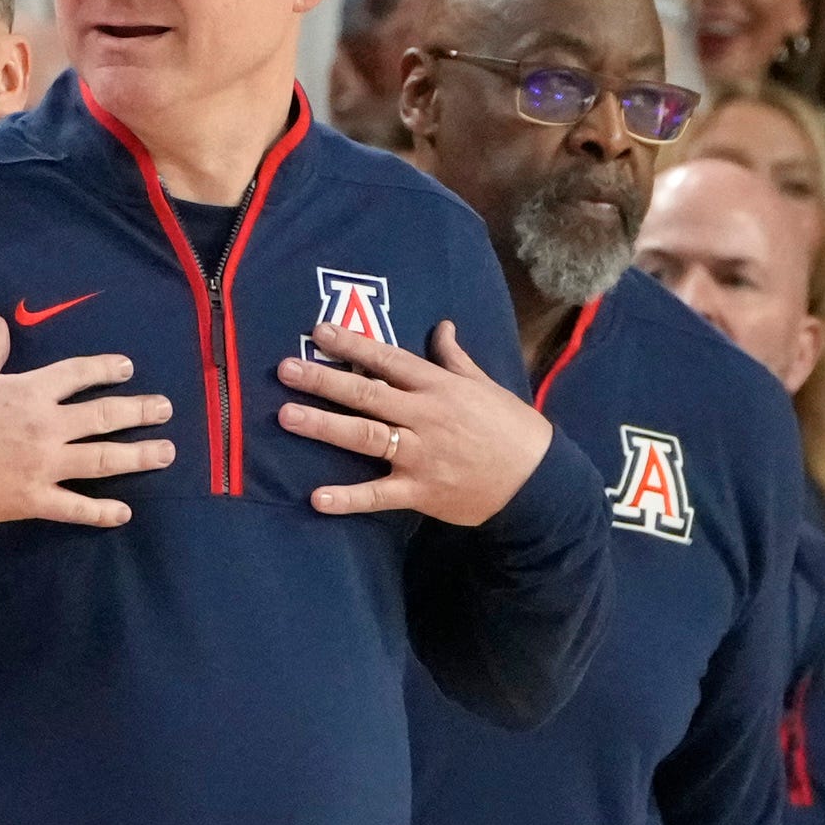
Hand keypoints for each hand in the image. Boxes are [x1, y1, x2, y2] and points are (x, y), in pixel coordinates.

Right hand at [0, 318, 175, 527]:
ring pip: (102, 459)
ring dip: (138, 455)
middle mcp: (45, 427)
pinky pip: (75, 507)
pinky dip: (101, 512)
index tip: (126, 368)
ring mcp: (43, 465)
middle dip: (139, 410)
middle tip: (165, 409)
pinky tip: (123, 513)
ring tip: (166, 452)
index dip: (105, 368)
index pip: (78, 374)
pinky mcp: (34, 500)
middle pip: (103, 415)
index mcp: (28, 392)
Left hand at [276, 320, 554, 525]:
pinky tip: (316, 498)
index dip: (352, 345)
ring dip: (324, 426)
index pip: (387, 359)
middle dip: (323, 381)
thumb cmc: (511, 428)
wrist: (539, 481)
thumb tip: (442, 326)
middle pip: (366, 394)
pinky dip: (348, 498)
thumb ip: (454, 359)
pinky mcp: (420, 491)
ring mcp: (421, 455)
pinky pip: (378, 495)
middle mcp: (424, 416)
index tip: (319, 331)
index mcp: (438, 387)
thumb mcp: (484, 385)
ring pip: (365, 437)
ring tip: (286, 417)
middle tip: (284, 370)